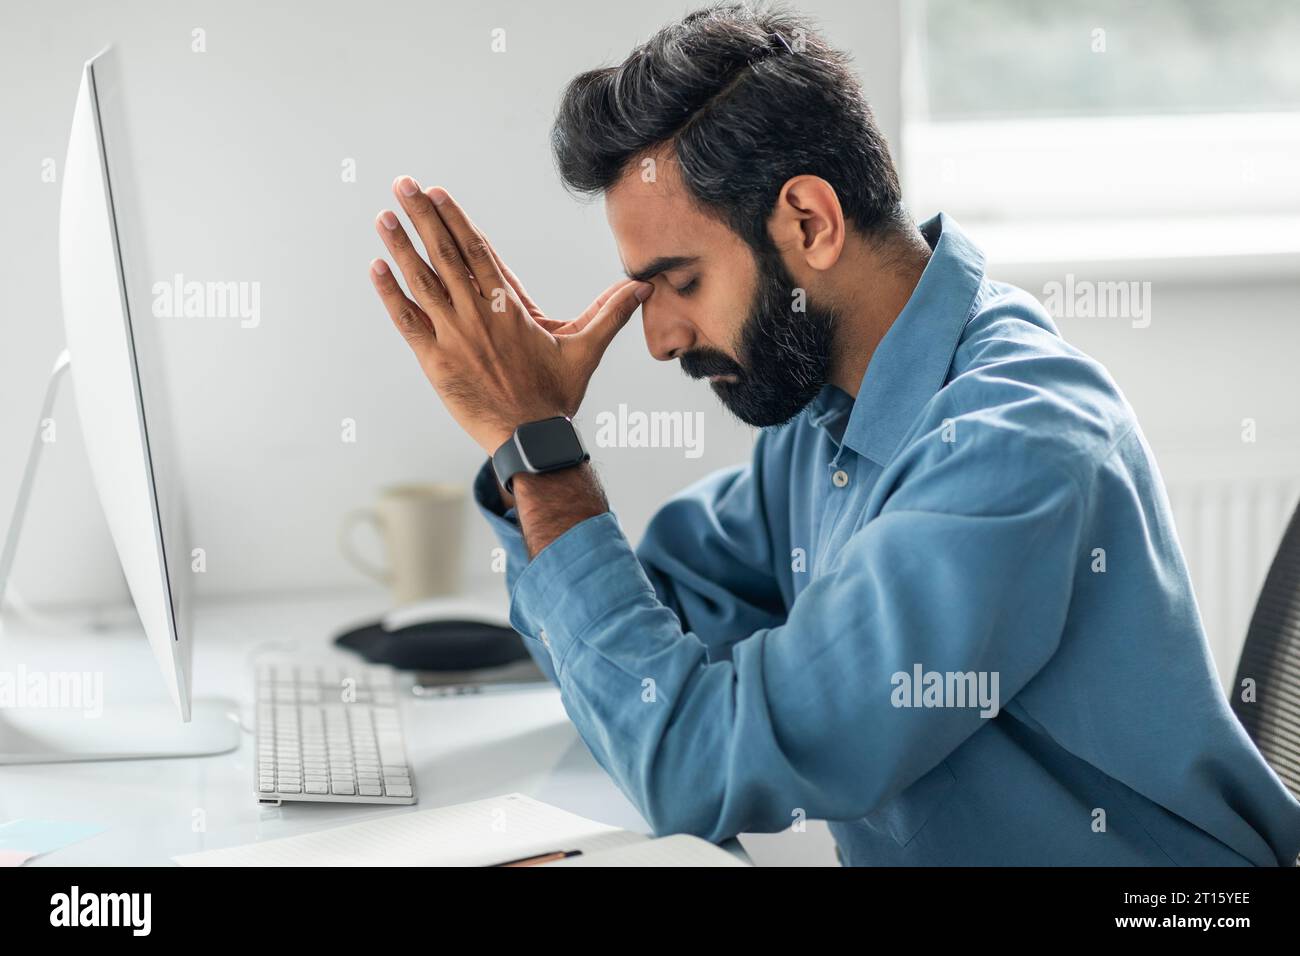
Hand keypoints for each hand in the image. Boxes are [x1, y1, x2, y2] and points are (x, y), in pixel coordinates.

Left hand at [369, 177, 652, 453]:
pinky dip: (391, 294)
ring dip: (401, 246)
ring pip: (423, 281)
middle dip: (423, 216)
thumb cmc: (555, 397)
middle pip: (446, 254)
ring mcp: (454, 336)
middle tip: (403, 184)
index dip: (456, 219)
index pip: (478, 251)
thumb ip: (610, 313)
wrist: (529, 439)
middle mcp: (478, 314)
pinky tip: (376, 267)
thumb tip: (642, 287)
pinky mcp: (435, 360)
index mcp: (509, 307)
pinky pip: (407, 320)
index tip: (440, 193)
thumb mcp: (585, 350)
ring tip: (384, 216)